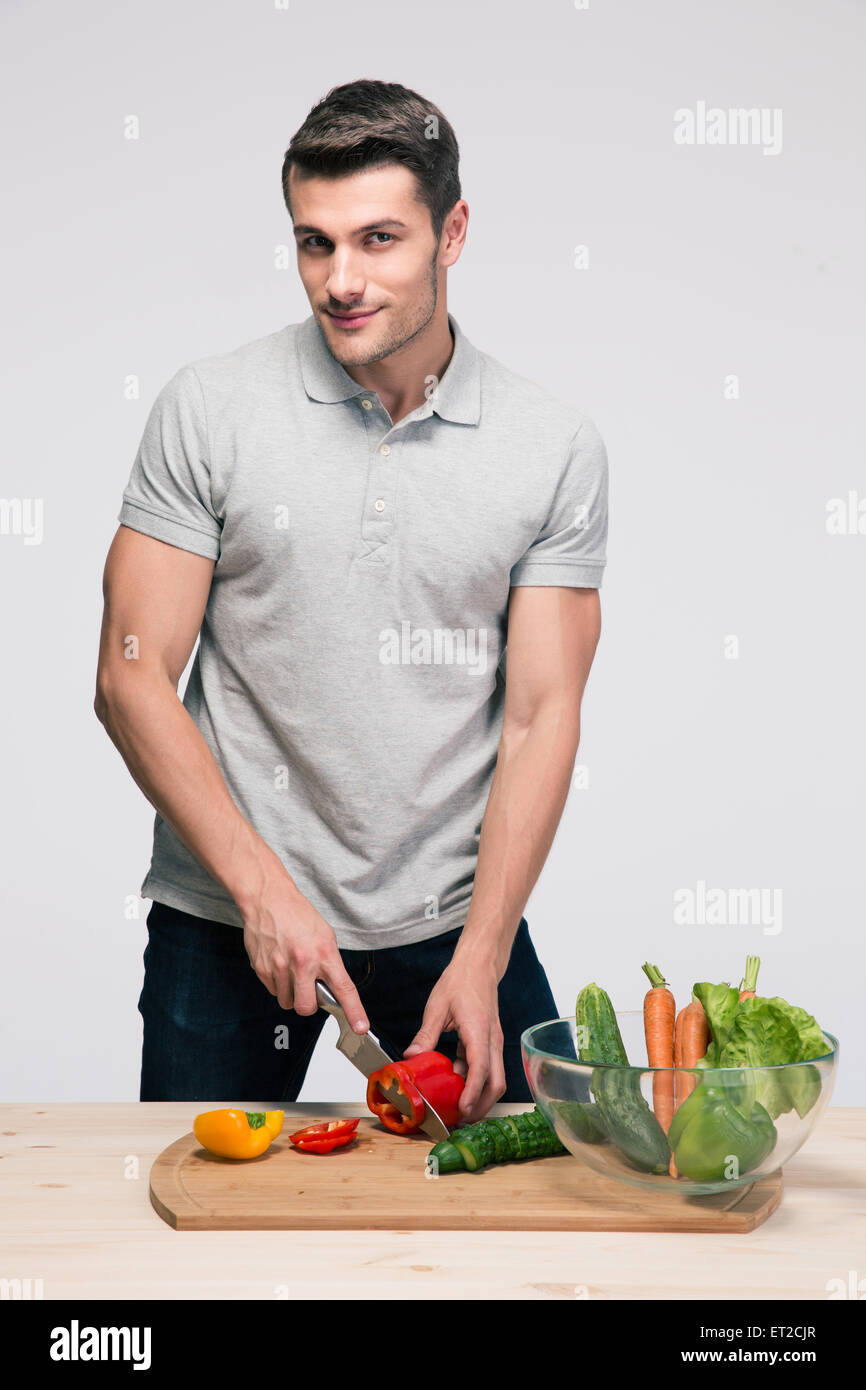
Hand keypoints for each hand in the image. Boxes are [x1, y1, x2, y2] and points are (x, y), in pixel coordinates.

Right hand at [241, 877, 368, 1031]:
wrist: (268, 899)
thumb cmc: (298, 915)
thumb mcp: (325, 935)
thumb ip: (329, 962)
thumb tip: (330, 987)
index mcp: (324, 953)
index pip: (343, 988)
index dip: (354, 1010)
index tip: (360, 1026)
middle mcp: (302, 962)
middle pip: (306, 1007)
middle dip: (308, 1004)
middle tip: (308, 989)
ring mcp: (280, 967)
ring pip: (287, 1002)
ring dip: (291, 993)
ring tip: (291, 971)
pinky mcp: (262, 969)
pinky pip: (273, 990)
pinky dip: (278, 984)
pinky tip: (279, 964)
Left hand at [403, 955, 505, 1123]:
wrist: (479, 966)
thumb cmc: (461, 981)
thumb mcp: (437, 1007)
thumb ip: (425, 1035)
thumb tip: (410, 1058)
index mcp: (479, 1031)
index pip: (482, 1068)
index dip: (473, 1092)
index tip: (462, 1109)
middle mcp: (492, 1040)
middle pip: (497, 1082)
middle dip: (482, 1105)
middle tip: (460, 1119)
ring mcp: (493, 1042)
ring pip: (495, 1078)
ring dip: (479, 1096)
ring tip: (457, 1108)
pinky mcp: (489, 1042)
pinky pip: (487, 1068)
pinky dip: (475, 1081)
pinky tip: (455, 1082)